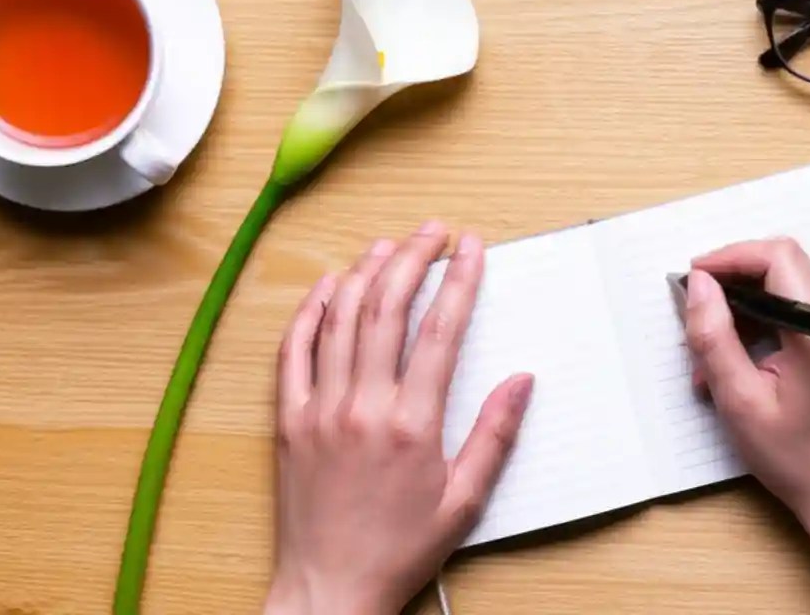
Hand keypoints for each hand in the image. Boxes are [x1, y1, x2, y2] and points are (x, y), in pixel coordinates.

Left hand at [266, 222, 533, 614]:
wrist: (330, 590)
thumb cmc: (400, 550)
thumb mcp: (464, 501)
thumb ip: (494, 435)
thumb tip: (521, 380)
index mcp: (412, 425)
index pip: (440, 331)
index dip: (459, 280)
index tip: (471, 247)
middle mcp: (363, 407)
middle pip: (388, 309)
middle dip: (414, 258)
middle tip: (432, 230)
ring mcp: (319, 409)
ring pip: (341, 319)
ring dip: (366, 272)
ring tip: (389, 244)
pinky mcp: (288, 420)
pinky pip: (293, 351)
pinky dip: (310, 311)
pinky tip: (328, 285)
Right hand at [684, 238, 809, 614]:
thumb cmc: (797, 459)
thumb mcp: (740, 401)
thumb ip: (714, 336)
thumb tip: (698, 285)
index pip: (777, 258)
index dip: (729, 258)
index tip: (692, 277)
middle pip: (785, 265)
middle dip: (734, 281)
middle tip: (697, 314)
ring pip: (790, 287)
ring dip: (747, 307)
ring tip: (713, 355)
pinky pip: (802, 311)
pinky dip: (766, 323)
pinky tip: (740, 362)